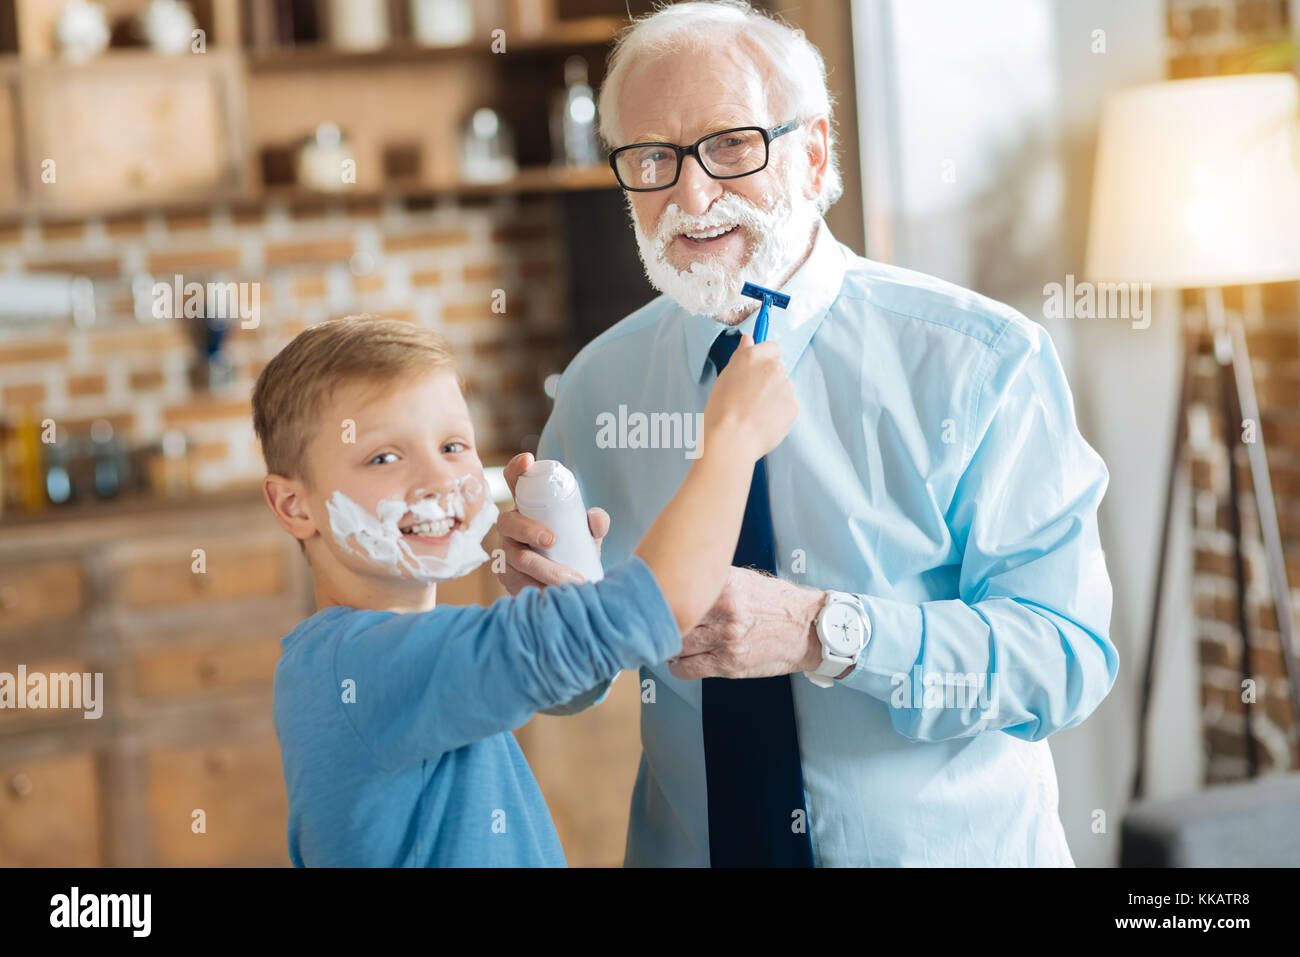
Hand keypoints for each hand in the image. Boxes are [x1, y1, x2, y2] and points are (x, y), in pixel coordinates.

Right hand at [495, 452, 609, 594]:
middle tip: (551, 540)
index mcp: (527, 507)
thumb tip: (596, 519)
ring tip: (571, 580)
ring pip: (517, 558)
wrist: (564, 584)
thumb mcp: (584, 535)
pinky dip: (538, 588)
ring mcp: (506, 552)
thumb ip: (594, 524)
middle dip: (528, 529)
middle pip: (508, 522)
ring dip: (543, 568)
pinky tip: (554, 595)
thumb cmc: (570, 548)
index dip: (516, 469)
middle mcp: (511, 527)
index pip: (514, 482)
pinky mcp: (507, 578)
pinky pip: (517, 582)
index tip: (527, 459)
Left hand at [668, 566, 828, 679]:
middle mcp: (725, 611)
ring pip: (675, 646)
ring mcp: (727, 640)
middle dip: (661, 622)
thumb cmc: (775, 602)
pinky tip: (681, 660)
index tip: (649, 600)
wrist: (808, 628)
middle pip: (671, 619)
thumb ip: (710, 582)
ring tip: (669, 642)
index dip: (658, 597)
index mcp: (725, 584)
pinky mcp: (730, 664)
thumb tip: (674, 583)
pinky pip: (687, 670)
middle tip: (655, 623)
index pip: (675, 590)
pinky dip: (678, 667)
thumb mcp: (742, 579)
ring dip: (668, 646)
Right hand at [702, 336, 797, 460]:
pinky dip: (779, 413)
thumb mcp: (725, 377)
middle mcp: (772, 368)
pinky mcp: (793, 406)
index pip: (772, 348)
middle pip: (778, 369)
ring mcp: (785, 387)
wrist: (731, 439)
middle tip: (751, 398)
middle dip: (768, 380)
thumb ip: (741, 356)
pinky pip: (788, 406)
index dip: (765, 359)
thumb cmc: (721, 410)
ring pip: (783, 388)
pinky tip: (764, 422)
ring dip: (774, 397)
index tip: (757, 371)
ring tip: (755, 413)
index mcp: (752, 357)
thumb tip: (749, 339)